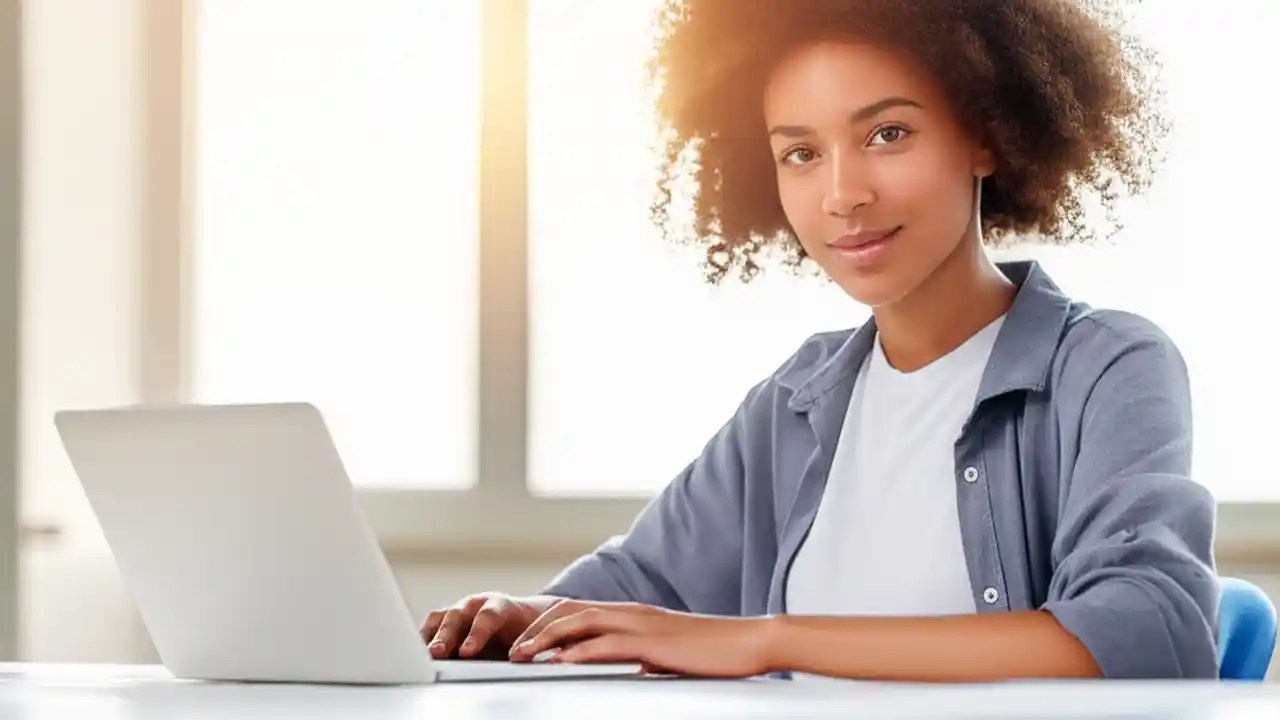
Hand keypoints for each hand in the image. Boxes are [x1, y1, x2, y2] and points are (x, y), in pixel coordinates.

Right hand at [421, 593, 558, 658]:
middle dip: (446, 635)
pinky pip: (430, 627)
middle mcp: (476, 604)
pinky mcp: (445, 620)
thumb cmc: (523, 631)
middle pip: (457, 615)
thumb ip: (516, 649)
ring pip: (439, 618)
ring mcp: (459, 609)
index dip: (477, 634)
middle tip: (437, 652)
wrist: (520, 618)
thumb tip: (515, 662)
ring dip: (429, 636)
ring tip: (421, 656)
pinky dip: (423, 640)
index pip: (487, 617)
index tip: (467, 653)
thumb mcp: (525, 638)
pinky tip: (417, 655)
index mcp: (500, 605)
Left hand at [508, 605, 774, 677]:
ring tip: (523, 655)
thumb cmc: (714, 652)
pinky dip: (579, 651)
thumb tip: (638, 667)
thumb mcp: (671, 654)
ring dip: (547, 638)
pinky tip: (561, 661)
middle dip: (536, 629)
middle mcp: (632, 613)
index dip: (548, 624)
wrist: (748, 642)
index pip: (579, 612)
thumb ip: (648, 656)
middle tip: (511, 649)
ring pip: (581, 622)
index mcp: (634, 615)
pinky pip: (607, 643)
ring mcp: (641, 624)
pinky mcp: (652, 642)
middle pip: (570, 611)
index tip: (526, 643)